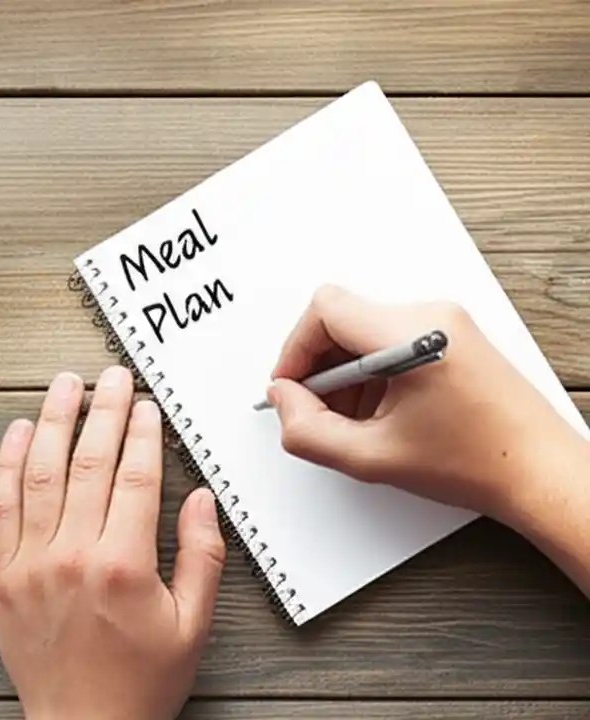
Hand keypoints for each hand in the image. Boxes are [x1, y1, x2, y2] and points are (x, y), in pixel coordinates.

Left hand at [0, 366, 225, 719]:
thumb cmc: (137, 685)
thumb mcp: (192, 625)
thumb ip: (200, 557)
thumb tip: (200, 499)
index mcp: (122, 565)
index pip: (133, 476)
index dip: (141, 432)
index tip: (146, 406)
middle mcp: (72, 555)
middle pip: (87, 462)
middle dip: (102, 411)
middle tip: (111, 377)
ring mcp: (31, 562)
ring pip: (41, 473)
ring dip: (53, 421)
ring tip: (64, 385)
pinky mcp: (3, 574)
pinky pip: (1, 506)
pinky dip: (9, 464)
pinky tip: (19, 433)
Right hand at [266, 284, 586, 522]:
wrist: (540, 472)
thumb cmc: (480, 463)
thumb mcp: (372, 457)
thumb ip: (308, 430)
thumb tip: (283, 401)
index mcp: (414, 335)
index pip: (325, 309)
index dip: (294, 349)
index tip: (290, 386)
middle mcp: (432, 316)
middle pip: (341, 318)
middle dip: (319, 367)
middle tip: (318, 411)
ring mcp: (447, 323)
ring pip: (363, 331)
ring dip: (345, 374)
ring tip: (357, 421)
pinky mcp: (452, 337)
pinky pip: (389, 340)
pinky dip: (371, 374)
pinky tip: (380, 414)